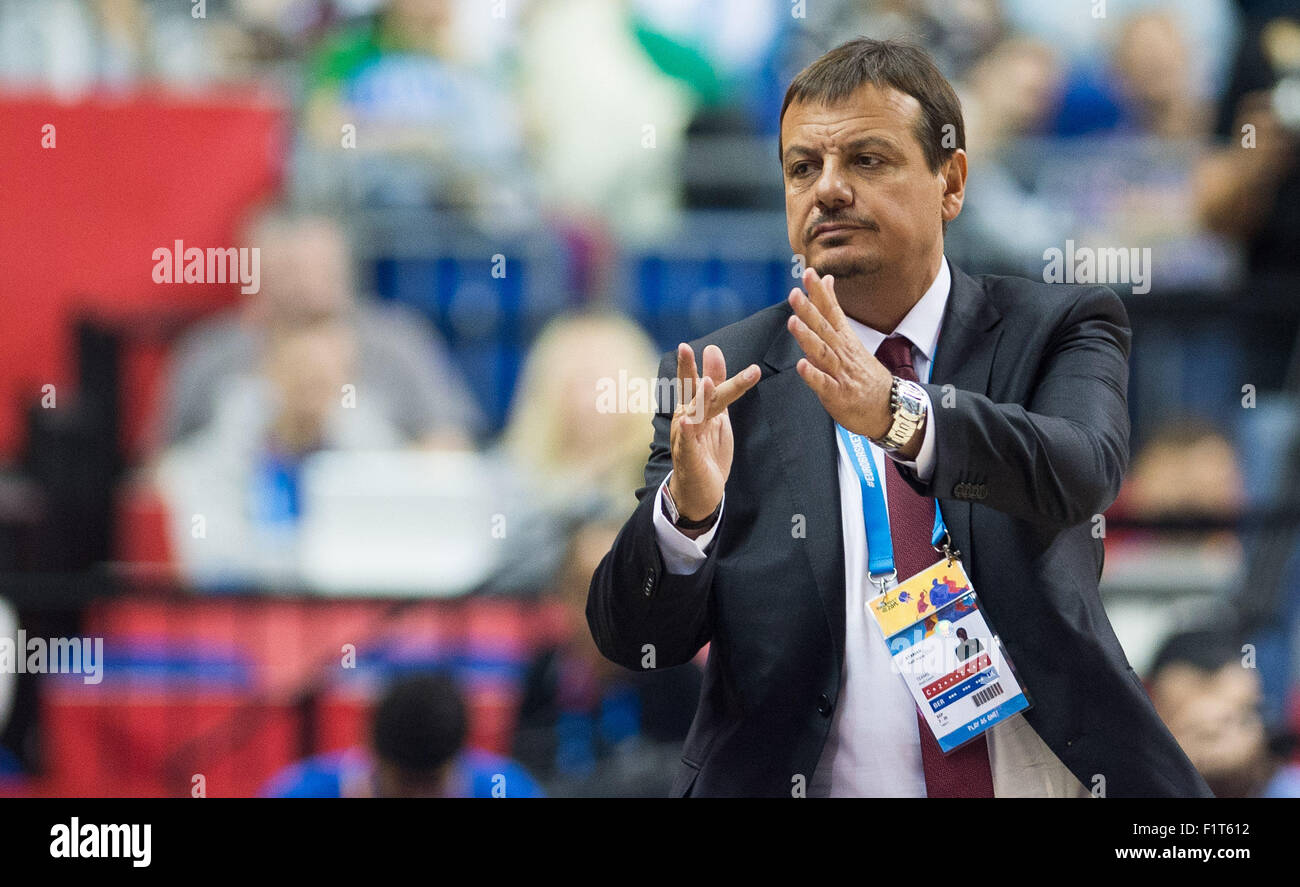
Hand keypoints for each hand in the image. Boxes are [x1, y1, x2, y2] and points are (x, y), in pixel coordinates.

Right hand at [668, 343, 760, 521]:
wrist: (698, 493)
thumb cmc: (706, 450)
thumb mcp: (716, 412)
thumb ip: (717, 383)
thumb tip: (713, 348)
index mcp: (691, 408)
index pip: (692, 382)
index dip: (690, 364)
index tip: (690, 345)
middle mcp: (685, 420)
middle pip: (692, 393)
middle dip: (687, 371)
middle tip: (684, 349)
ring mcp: (685, 438)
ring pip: (693, 415)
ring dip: (699, 399)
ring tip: (707, 384)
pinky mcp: (688, 458)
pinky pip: (687, 443)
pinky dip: (686, 431)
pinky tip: (686, 421)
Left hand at [787, 267, 894, 438]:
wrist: (890, 407)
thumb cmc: (864, 374)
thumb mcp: (851, 339)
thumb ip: (833, 312)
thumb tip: (827, 280)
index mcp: (844, 340)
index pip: (832, 311)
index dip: (820, 293)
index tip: (810, 273)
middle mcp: (842, 353)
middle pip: (824, 328)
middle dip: (809, 310)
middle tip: (795, 293)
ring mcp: (840, 373)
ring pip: (822, 353)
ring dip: (807, 337)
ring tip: (793, 323)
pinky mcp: (837, 394)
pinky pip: (823, 384)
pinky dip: (813, 375)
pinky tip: (801, 365)